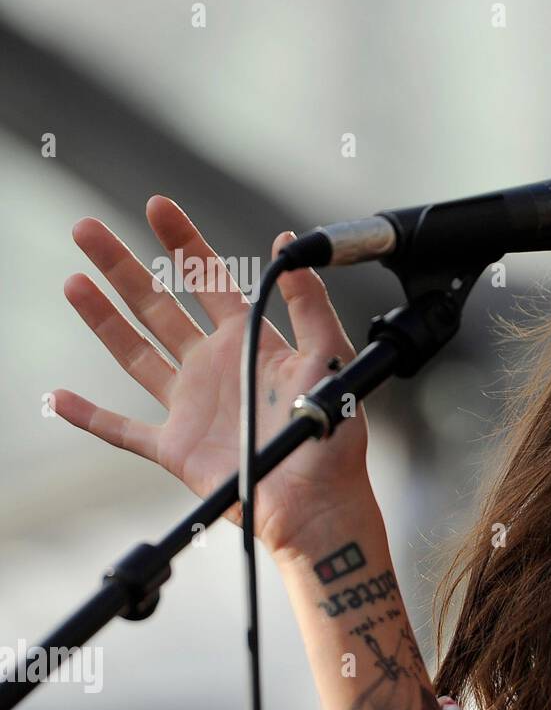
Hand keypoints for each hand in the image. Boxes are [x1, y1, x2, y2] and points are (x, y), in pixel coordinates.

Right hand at [53, 195, 371, 557]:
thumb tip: (287, 244)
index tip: (157, 205)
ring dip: (102, 319)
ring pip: (135, 353)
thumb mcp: (328, 356)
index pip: (210, 279)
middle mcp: (215, 368)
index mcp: (250, 343)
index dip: (184, 242)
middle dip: (124, 266)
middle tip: (87, 229)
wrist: (317, 503)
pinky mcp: (175, 449)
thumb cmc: (333, 435)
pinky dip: (89, 417)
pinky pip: (121, 430)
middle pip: (158, 306)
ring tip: (74, 281)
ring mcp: (191, 407)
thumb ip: (308, 302)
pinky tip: (59, 398)